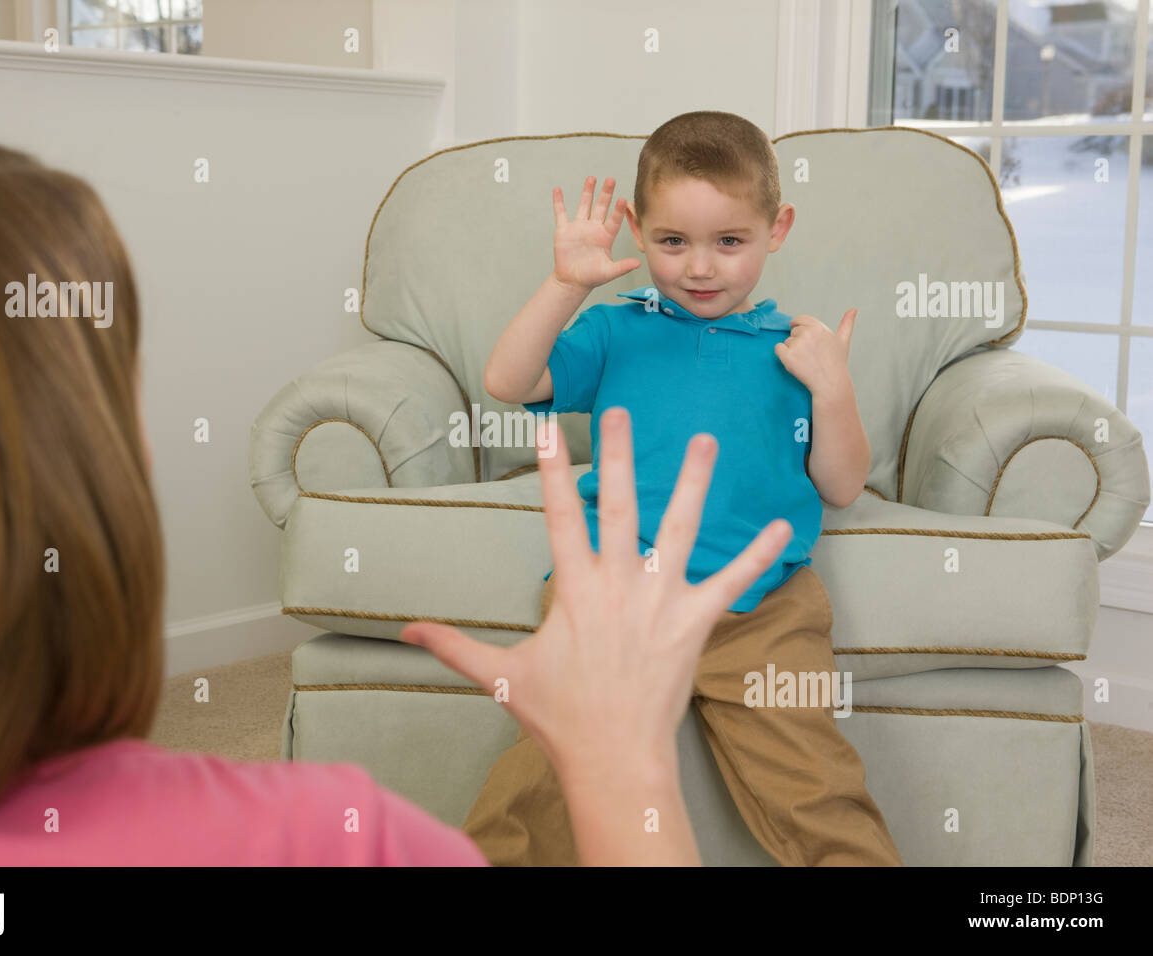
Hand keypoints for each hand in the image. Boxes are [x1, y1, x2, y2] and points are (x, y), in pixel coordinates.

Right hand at [399, 408, 791, 778]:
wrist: (613, 759)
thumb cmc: (558, 716)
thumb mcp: (499, 676)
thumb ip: (453, 645)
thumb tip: (406, 632)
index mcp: (572, 589)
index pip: (556, 517)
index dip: (549, 471)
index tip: (546, 428)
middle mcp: (617, 584)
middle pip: (617, 506)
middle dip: (617, 454)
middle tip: (622, 411)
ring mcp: (659, 600)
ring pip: (679, 528)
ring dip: (693, 483)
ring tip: (706, 440)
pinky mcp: (694, 622)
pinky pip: (732, 582)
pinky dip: (758, 554)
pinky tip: (784, 524)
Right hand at [550, 176, 640, 292]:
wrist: (572, 281)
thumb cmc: (591, 277)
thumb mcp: (609, 272)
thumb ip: (622, 266)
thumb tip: (638, 263)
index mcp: (606, 236)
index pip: (614, 220)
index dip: (618, 210)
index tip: (623, 199)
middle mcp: (594, 228)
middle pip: (601, 207)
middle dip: (606, 193)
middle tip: (611, 179)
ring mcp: (579, 227)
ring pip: (584, 205)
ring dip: (587, 192)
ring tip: (592, 178)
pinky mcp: (564, 230)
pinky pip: (561, 213)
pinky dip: (559, 202)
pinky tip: (558, 190)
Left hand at [774, 308, 856, 395]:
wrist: (830, 384)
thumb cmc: (837, 363)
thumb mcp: (843, 341)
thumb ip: (846, 324)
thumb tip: (853, 309)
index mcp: (819, 327)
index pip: (800, 319)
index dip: (799, 327)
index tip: (802, 336)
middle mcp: (807, 333)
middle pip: (793, 331)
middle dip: (799, 341)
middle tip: (811, 354)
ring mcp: (797, 345)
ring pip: (787, 341)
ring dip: (793, 350)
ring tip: (807, 361)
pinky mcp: (788, 357)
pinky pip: (778, 349)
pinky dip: (783, 355)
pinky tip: (795, 362)